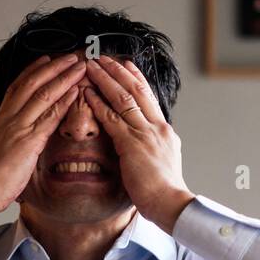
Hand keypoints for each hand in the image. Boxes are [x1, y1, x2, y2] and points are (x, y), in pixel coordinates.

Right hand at [0, 53, 84, 225]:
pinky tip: (75, 90)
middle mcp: (8, 119)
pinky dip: (63, 100)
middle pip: (31, 83)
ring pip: (43, 94)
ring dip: (63, 77)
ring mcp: (18, 127)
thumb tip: (16, 140)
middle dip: (52, 67)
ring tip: (78, 65)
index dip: (32, 72)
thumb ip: (7, 141)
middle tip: (69, 56)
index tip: (45, 60)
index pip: (16, 88)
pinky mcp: (29, 141)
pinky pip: (49, 115)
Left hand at [82, 56, 192, 231]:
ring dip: (105, 80)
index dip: (137, 78)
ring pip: (124, 98)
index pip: (150, 97)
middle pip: (137, 90)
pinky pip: (112, 118)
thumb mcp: (163, 162)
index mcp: (165, 130)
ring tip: (92, 66)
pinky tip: (87, 92)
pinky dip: (98, 103)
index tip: (126, 64)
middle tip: (104, 57)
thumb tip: (147, 145)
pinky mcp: (131, 144)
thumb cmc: (165, 191)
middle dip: (118, 71)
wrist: (171, 202)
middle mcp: (157, 127)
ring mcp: (145, 133)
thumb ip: (154, 149)